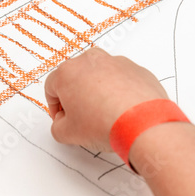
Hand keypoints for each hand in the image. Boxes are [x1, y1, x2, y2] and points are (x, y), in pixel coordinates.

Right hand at [44, 48, 167, 151]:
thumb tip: (63, 123)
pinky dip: (120, 92)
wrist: (142, 123)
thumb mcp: (68, 134)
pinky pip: (122, 80)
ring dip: (99, 93)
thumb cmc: (104, 123)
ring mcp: (116, 62)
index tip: (62, 119)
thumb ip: (58, 126)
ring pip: (100, 77)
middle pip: (76, 78)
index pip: (52, 88)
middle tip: (82, 118)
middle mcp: (91, 61)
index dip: (55, 107)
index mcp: (68, 72)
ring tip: (105, 115)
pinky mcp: (136, 69)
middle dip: (76, 97)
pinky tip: (123, 111)